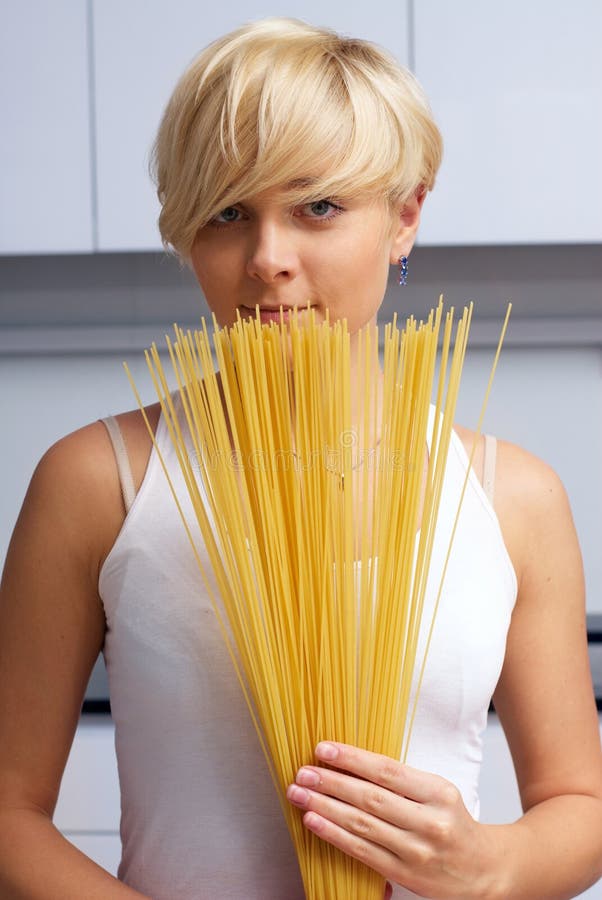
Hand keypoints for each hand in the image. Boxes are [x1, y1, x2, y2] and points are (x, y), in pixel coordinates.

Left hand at [286, 741, 497, 898]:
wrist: (483, 868)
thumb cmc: (453, 822)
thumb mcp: (437, 792)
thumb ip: (401, 781)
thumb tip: (349, 763)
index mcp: (438, 792)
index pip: (387, 771)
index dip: (352, 759)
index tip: (324, 749)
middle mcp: (429, 822)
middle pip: (370, 798)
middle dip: (331, 782)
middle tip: (304, 771)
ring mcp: (416, 851)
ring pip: (362, 825)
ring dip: (325, 807)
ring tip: (300, 793)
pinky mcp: (404, 874)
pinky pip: (362, 851)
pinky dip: (334, 835)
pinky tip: (314, 821)